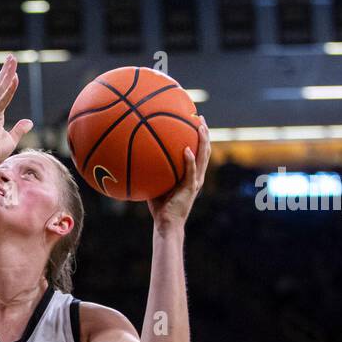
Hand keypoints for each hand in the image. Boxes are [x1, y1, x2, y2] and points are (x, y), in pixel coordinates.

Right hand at [0, 55, 33, 174]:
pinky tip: (14, 77)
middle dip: (6, 71)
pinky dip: (9, 89)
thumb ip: (19, 129)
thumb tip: (30, 122)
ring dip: (7, 73)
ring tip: (11, 59)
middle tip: (10, 57)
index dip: (7, 80)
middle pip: (0, 86)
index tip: (12, 70)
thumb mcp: (11, 139)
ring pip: (1, 88)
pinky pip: (3, 100)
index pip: (2, 93)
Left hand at [147, 114, 210, 228]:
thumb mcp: (155, 184)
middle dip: (204, 133)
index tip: (195, 121)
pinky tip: (186, 150)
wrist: (166, 223)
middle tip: (201, 118)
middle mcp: (197, 176)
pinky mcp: (190, 188)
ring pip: (203, 157)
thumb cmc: (159, 207)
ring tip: (200, 127)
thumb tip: (136, 157)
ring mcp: (195, 181)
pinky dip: (189, 160)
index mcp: (191, 174)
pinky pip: (191, 172)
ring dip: (203, 141)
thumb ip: (151, 171)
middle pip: (205, 150)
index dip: (199, 137)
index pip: (198, 152)